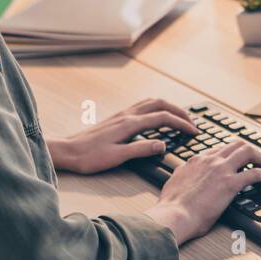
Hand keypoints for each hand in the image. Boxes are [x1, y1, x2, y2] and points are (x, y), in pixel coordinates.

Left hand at [47, 98, 199, 174]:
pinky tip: (157, 118)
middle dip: (179, 112)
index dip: (181, 124)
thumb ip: (142, 149)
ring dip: (168, 107)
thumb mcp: (117, 157)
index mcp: (130, 124)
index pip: (163, 118)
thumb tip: (163, 145)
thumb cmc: (89, 157)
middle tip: (192, 123)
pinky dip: (156, 108)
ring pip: (151, 102)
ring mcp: (122, 115)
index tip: (194, 132)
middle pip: (160, 104)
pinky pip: (142, 106)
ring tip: (179, 118)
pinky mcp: (117, 118)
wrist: (67, 151)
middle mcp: (127, 115)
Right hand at [146, 141, 260, 244]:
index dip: (232, 154)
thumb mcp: (174, 182)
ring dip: (260, 158)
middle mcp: (210, 160)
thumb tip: (183, 173)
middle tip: (256, 160)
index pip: (220, 149)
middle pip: (237, 145)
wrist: (173, 216)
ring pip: (248, 152)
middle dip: (250, 151)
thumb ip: (183, 174)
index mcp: (197, 160)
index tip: (238, 160)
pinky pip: (255, 174)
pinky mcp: (230, 184)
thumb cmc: (172, 206)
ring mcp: (221, 170)